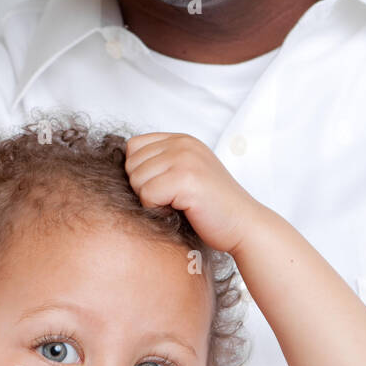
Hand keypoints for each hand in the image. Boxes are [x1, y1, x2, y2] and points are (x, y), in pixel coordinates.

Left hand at [125, 132, 266, 253]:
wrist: (244, 226)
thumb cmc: (211, 208)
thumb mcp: (185, 175)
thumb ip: (160, 164)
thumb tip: (122, 168)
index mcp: (181, 140)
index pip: (133, 146)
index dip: (139, 172)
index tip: (161, 188)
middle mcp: (183, 143)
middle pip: (131, 163)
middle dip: (143, 188)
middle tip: (170, 200)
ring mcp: (186, 158)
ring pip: (136, 179)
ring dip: (150, 200)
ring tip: (175, 206)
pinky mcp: (186, 178)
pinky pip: (147, 195)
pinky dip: (157, 210)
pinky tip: (178, 212)